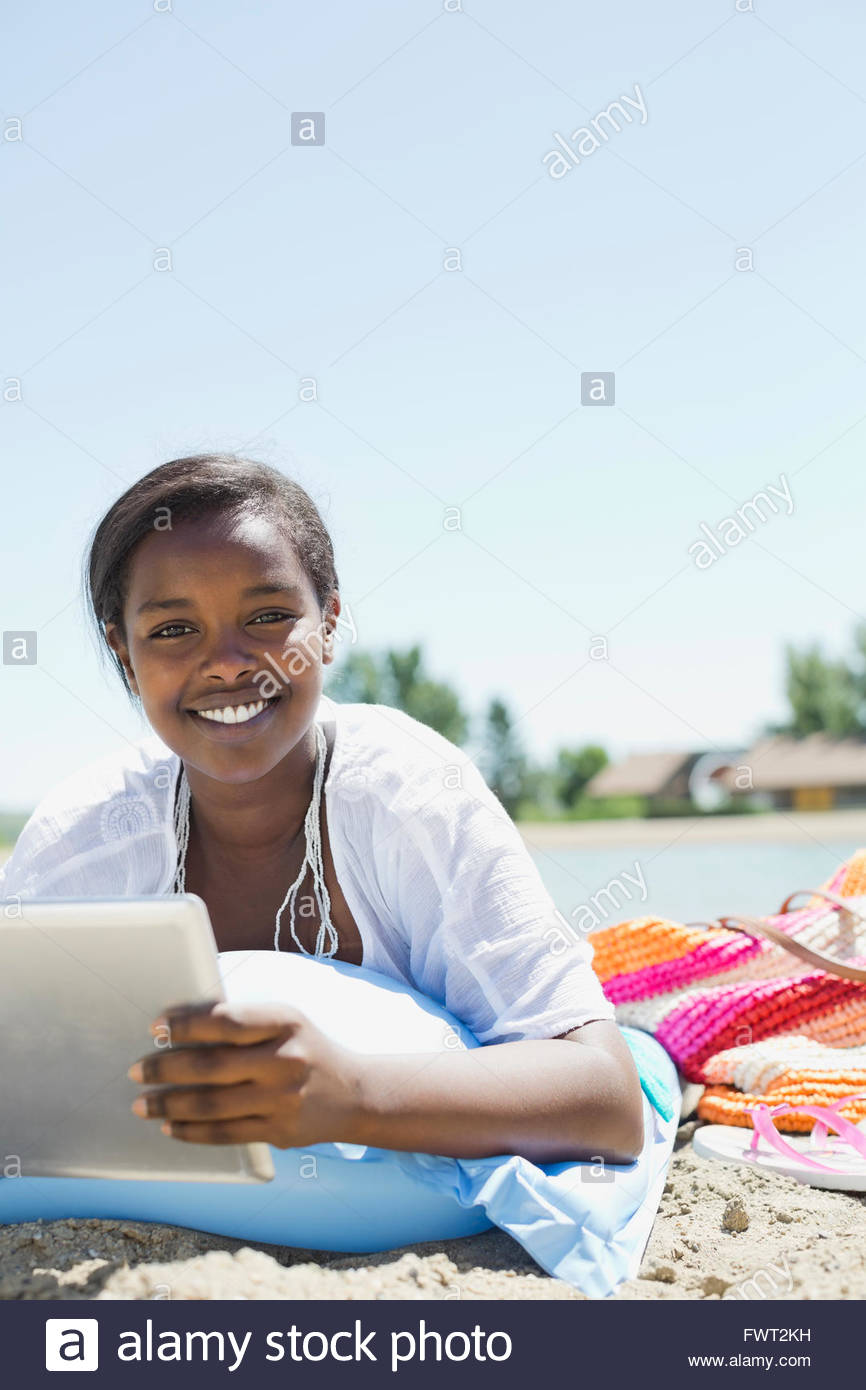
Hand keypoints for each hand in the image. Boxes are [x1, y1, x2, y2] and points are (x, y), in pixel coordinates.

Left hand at [127, 1000, 363, 1148]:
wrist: (355, 1094)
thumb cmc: (306, 1048)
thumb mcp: (286, 1022)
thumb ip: (243, 1022)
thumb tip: (178, 1028)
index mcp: (285, 1022)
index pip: (227, 1020)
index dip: (187, 1023)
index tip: (156, 1026)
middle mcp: (286, 1059)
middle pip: (212, 1066)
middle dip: (165, 1068)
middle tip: (136, 1070)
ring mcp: (283, 1099)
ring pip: (213, 1104)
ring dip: (169, 1105)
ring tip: (142, 1104)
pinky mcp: (280, 1131)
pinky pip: (225, 1134)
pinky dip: (192, 1131)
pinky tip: (170, 1127)